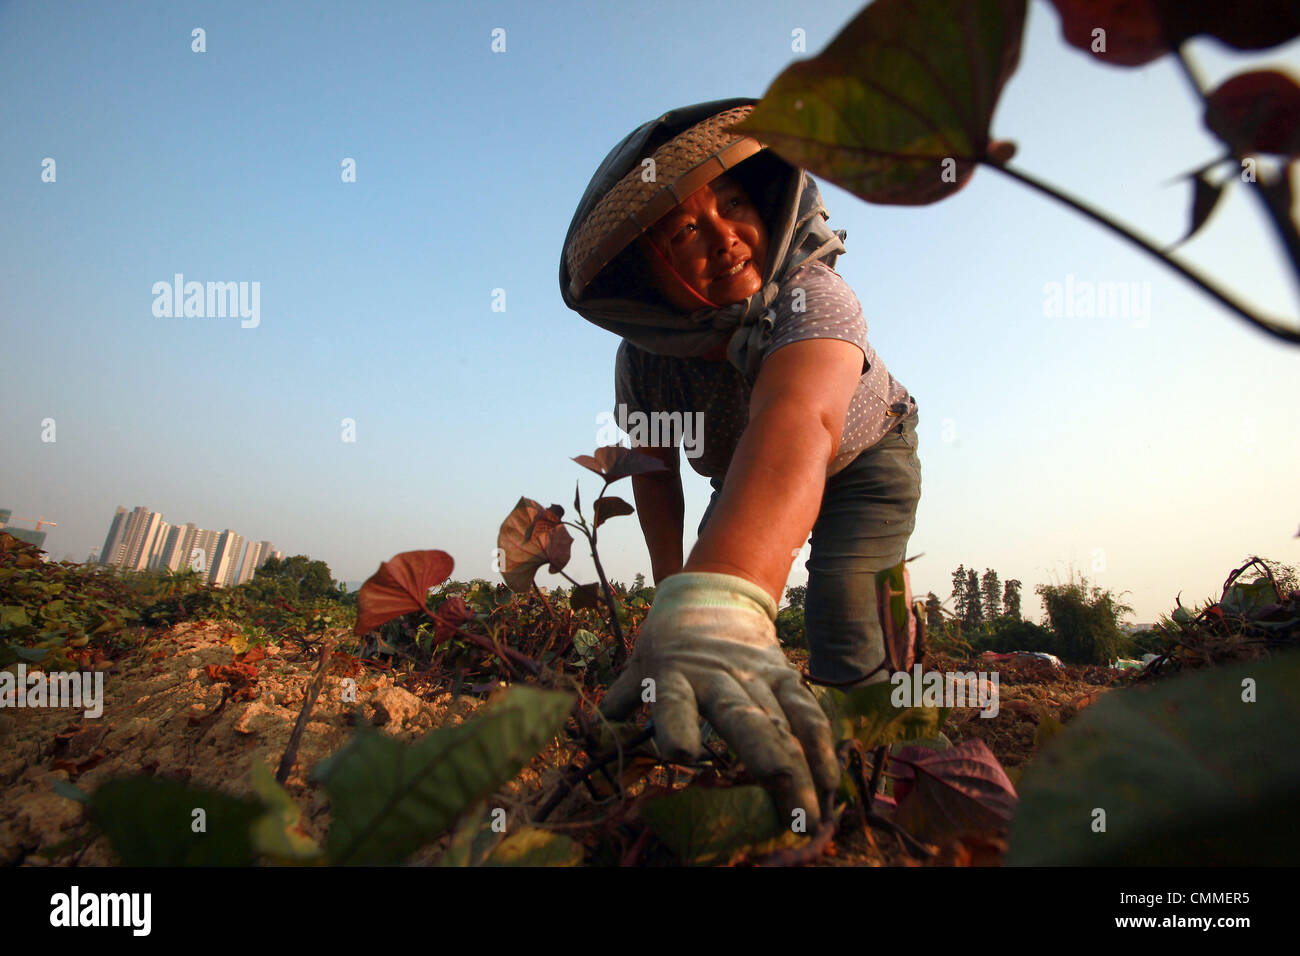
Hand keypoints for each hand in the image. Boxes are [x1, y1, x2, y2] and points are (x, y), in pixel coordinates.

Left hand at [599, 571, 840, 829]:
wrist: (710, 594)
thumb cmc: (667, 644)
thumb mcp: (639, 664)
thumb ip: (622, 696)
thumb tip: (601, 723)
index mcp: (672, 675)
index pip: (674, 702)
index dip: (677, 726)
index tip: (681, 754)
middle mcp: (717, 675)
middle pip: (744, 719)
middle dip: (769, 762)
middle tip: (788, 804)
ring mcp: (755, 674)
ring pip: (782, 722)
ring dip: (804, 768)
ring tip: (816, 813)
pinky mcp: (783, 673)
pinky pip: (806, 709)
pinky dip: (821, 744)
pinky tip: (831, 782)